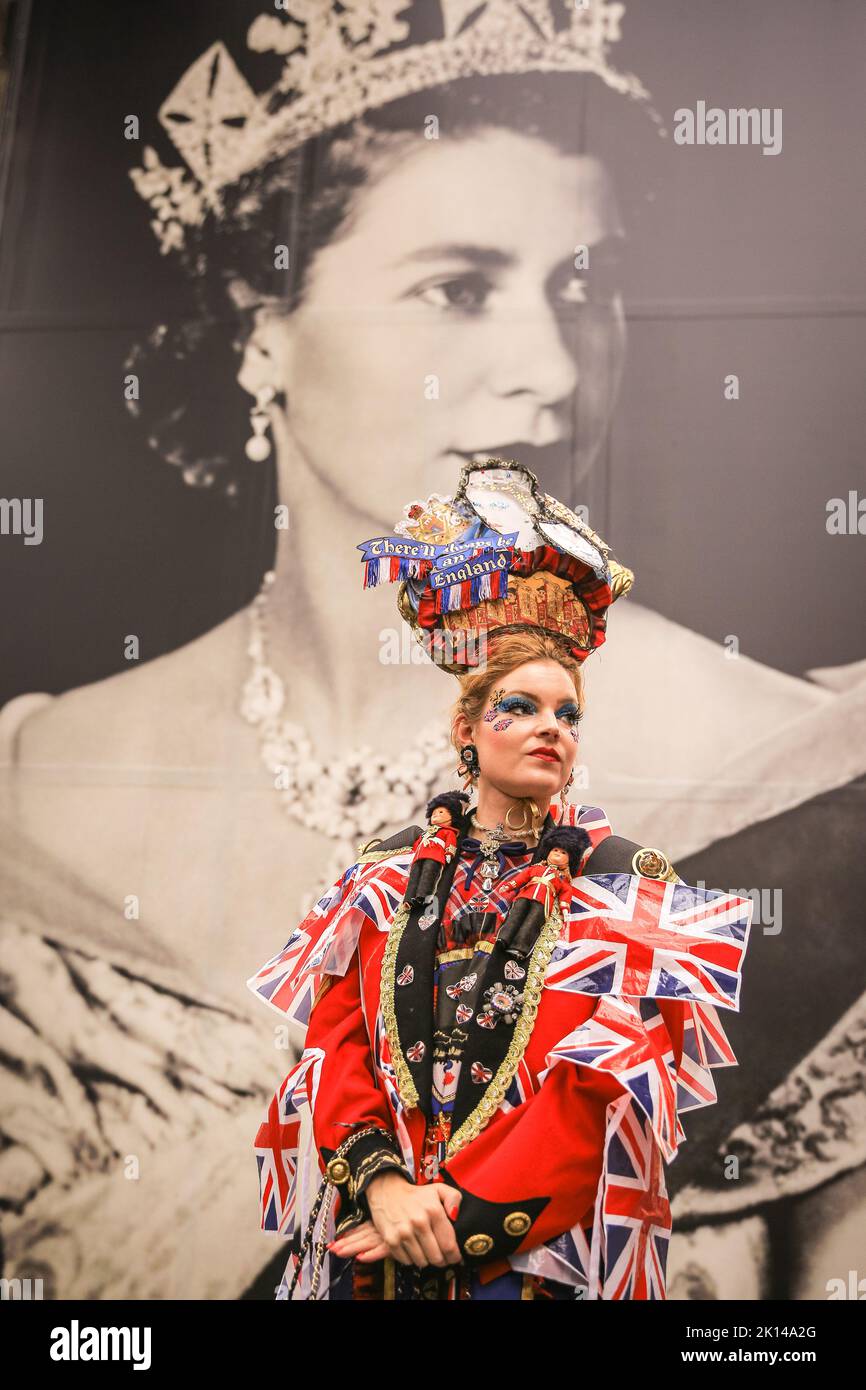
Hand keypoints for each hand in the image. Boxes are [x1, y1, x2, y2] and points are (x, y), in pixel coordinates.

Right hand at [331, 1172, 462, 1267]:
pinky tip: (412, 1248)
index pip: (449, 1245)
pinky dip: (411, 1258)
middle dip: (441, 1260)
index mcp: (433, 1210)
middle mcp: (419, 1222)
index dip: (454, 1256)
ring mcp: (403, 1232)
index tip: (454, 1257)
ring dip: (426, 1259)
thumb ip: (454, 1198)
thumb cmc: (417, 1195)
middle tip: (440, 1256)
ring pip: (422, 1262)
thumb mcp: (438, 1190)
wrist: (387, 1191)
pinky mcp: (391, 1240)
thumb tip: (456, 1215)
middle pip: (436, 1258)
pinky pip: (407, 1261)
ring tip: (426, 1250)